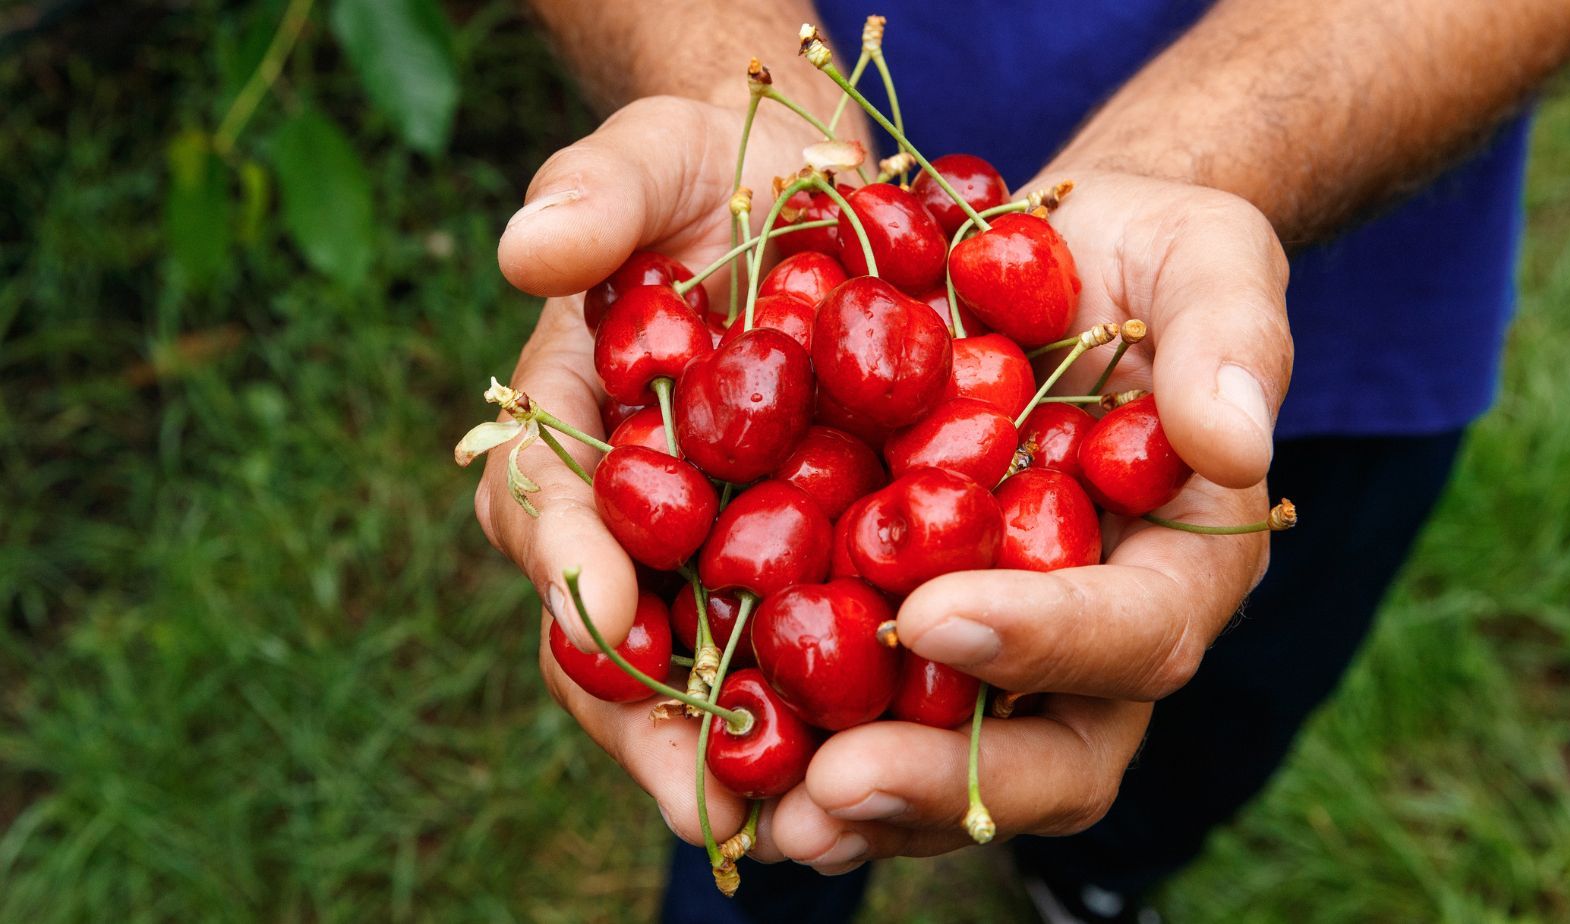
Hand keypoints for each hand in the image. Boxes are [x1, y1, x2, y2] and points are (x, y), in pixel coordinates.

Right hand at [482, 94, 852, 852]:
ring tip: (819, 823)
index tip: (620, 628)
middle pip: (626, 651)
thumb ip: (593, 195)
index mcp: (571, 448)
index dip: (575, 574)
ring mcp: (724, 562)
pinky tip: (914, 759)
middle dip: (667, 728)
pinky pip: (829, 658)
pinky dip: (861, 713)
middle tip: (720, 798)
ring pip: (726, 682)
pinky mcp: (821, 572)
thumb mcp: (652, 159)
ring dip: (766, 759)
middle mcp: (636, 532)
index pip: (548, 524)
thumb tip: (526, 247)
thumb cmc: (710, 178)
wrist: (811, 200)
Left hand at [761, 171, 1291, 871]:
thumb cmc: (1145, 257)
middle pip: (1051, 755)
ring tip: (769, 811)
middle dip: (945, 777)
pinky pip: (869, 708)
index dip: (1045, 643)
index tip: (933, 615)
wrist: (1050, 261)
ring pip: (953, 761)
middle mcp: (1094, 635)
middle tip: (835, 782)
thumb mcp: (1206, 260)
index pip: (1134, 634)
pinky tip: (716, 740)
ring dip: (862, 798)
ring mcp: (1001, 644)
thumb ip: (1230, 338)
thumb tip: (1235, 443)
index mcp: (1180, 564)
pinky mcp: (911, 623)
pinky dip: (802, 738)